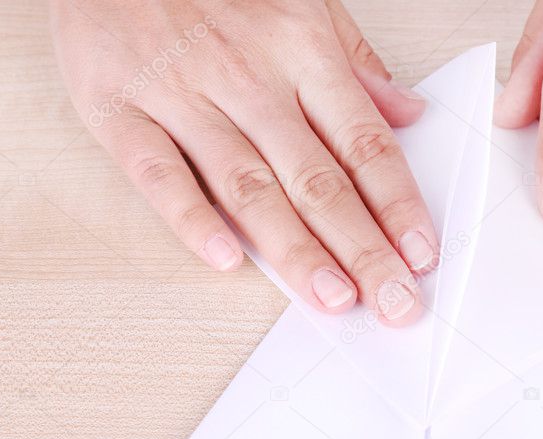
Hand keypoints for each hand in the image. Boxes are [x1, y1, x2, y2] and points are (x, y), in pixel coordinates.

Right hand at [51, 0, 437, 324]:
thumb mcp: (301, 1)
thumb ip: (355, 62)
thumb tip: (409, 112)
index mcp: (299, 50)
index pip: (363, 142)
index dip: (397, 203)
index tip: (422, 255)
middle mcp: (247, 78)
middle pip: (316, 178)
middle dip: (361, 247)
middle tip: (392, 303)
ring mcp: (182, 96)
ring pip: (248, 185)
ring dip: (293, 248)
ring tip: (331, 298)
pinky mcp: (120, 112)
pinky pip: (159, 173)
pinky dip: (190, 218)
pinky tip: (226, 259)